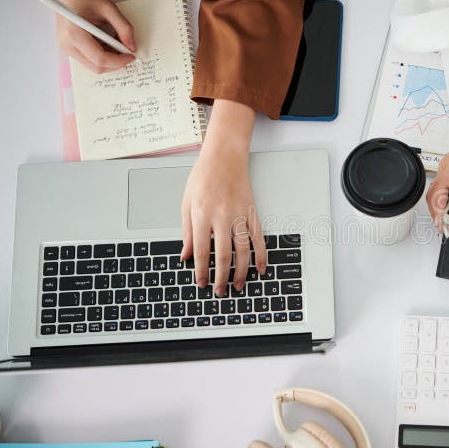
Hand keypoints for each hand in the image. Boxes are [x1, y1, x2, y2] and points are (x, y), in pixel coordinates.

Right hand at [28, 0, 136, 73]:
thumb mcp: (108, 8)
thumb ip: (123, 27)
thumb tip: (132, 47)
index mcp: (75, 33)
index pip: (100, 58)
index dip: (119, 61)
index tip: (132, 56)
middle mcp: (67, 45)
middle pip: (97, 67)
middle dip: (115, 63)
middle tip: (127, 52)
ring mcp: (66, 48)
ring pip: (93, 66)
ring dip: (109, 60)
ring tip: (116, 44)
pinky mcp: (69, 49)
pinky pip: (89, 60)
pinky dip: (102, 56)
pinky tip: (107, 43)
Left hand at [180, 100, 266, 296]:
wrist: (224, 157)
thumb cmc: (203, 177)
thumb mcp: (186, 203)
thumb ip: (187, 232)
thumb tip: (186, 256)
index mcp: (202, 215)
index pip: (202, 251)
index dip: (201, 271)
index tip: (201, 283)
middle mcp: (222, 216)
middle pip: (223, 255)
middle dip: (221, 277)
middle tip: (219, 291)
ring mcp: (240, 215)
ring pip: (243, 250)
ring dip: (241, 271)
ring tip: (239, 285)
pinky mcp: (252, 212)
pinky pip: (258, 238)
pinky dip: (261, 254)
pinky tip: (260, 268)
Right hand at [427, 107, 448, 235]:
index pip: (441, 188)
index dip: (439, 206)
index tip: (443, 220)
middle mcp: (446, 169)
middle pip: (433, 195)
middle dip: (436, 214)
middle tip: (445, 230)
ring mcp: (446, 172)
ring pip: (434, 194)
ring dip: (437, 211)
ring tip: (447, 226)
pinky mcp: (448, 175)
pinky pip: (441, 191)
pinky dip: (442, 204)